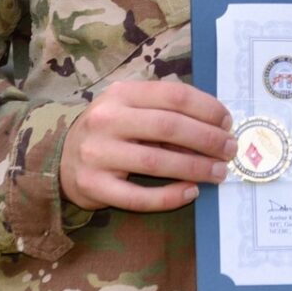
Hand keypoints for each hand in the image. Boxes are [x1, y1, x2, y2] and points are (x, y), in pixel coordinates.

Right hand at [60, 80, 234, 212]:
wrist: (61, 160)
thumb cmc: (110, 130)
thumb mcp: (131, 108)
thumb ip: (166, 111)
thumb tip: (216, 126)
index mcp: (121, 94)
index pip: (174, 95)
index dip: (207, 109)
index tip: (228, 123)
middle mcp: (106, 120)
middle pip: (169, 127)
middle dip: (207, 140)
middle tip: (230, 150)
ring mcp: (97, 154)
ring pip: (157, 162)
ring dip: (195, 168)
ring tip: (219, 173)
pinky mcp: (94, 187)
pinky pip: (139, 197)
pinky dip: (170, 196)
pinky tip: (191, 192)